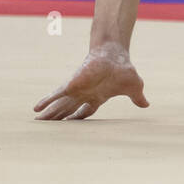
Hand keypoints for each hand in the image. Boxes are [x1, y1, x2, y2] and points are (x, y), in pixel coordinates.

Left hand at [33, 42, 149, 119]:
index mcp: (97, 96)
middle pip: (68, 111)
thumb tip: (147, 104)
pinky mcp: (71, 84)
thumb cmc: (123, 69)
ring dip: (48, 114)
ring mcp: (77, 90)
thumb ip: (137, 98)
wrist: (115, 54)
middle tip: (46, 130)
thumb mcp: (133, 87)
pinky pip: (56, 94)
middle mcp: (84, 94)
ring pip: (59, 105)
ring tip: (36, 122)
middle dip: (57, 120)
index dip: (77, 119)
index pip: (85, 112)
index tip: (70, 126)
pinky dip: (46, 101)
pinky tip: (36, 108)